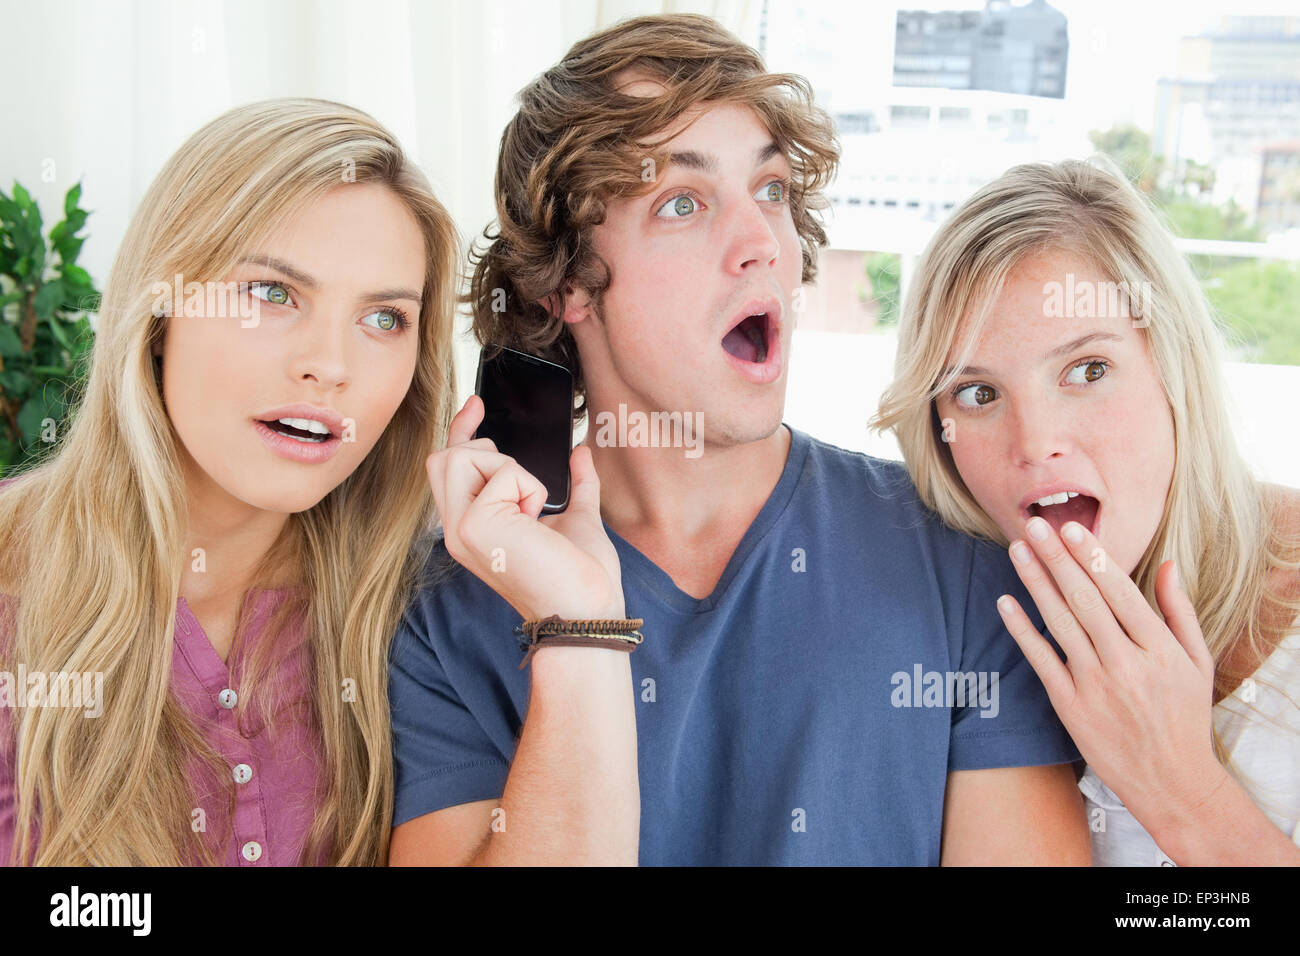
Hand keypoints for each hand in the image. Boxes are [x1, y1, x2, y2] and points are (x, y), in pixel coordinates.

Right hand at [426, 395, 624, 621]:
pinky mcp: (473, 525)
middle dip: (487, 453)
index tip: (476, 403)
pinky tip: (535, 519)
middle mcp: (458, 531)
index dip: (460, 430)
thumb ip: (577, 485)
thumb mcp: (578, 517)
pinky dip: (528, 486)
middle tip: (524, 487)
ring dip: (508, 469)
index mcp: (476, 529)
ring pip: (464, 456)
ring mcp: (461, 529)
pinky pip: (501, 472)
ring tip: (531, 508)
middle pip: (446, 456)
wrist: (588, 610)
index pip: (449, 469)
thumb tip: (580, 453)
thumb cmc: (583, 575)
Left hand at [994, 516, 1224, 832]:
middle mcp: (1126, 663)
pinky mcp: (1070, 706)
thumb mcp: (1196, 661)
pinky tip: (1005, 602)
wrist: (1171, 781)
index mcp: (1159, 648)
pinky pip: (1040, 660)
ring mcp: (1095, 684)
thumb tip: (1168, 563)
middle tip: (1034, 524)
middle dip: (1056, 558)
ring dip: (1035, 582)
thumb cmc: (1184, 715)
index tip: (1071, 528)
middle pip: (1083, 599)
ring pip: (1059, 622)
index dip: (1092, 556)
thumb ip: (1179, 610)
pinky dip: (1021, 630)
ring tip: (1018, 549)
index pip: (1119, 591)